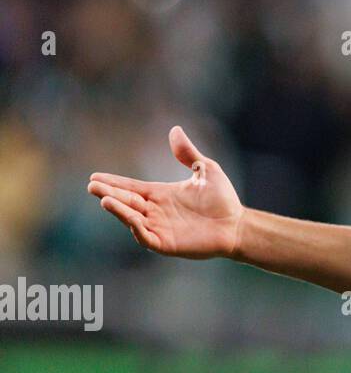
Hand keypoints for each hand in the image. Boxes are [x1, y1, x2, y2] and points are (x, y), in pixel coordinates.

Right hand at [87, 126, 244, 258]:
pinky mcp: (166, 243)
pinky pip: (146, 236)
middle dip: (109, 194)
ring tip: (105, 200)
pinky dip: (136, 228)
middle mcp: (155, 211)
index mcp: (161, 194)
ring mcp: (159, 227)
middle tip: (92, 186)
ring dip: (118, 210)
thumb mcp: (205, 170)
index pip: (131, 188)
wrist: (237, 223)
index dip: (114, 182)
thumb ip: (188, 153)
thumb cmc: (223, 199)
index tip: (95, 177)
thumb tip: (175, 130)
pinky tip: (131, 218)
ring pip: (131, 219)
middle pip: (126, 201)